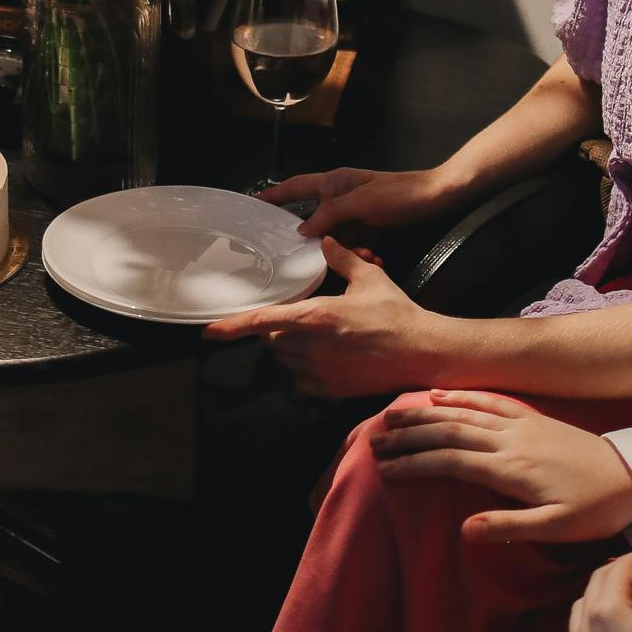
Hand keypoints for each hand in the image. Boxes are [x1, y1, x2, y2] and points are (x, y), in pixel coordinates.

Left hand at [204, 239, 450, 395]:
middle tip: (305, 318)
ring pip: (286, 360)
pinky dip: (306, 370)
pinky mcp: (330, 389)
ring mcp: (320, 371)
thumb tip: (325, 241)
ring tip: (323, 337)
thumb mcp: (369, 277)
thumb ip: (341, 258)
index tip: (209, 332)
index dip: (232, 327)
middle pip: (273, 339)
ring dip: (292, 349)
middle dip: (280, 329)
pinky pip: (301, 380)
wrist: (423, 352)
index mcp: (316, 316)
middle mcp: (312, 346)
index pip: (263, 321)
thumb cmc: (397, 313)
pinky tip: (330, 358)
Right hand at [266, 164, 462, 243]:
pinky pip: (356, 245)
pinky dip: (361, 254)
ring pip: (337, 237)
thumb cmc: (402, 194)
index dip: (274, 195)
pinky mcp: (372, 228)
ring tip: (358, 255)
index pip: (296, 187)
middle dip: (312, 238)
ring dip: (343, 251)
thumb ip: (329, 214)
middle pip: (315, 219)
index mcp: (335, 183)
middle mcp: (342, 197)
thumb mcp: (360, 202)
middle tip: (298, 255)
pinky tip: (373, 259)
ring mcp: (357, 214)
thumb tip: (303, 230)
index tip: (253, 204)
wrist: (440, 199)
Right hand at [372, 390, 631, 544]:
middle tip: (375, 441)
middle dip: (409, 436)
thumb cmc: (596, 509)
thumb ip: (509, 527)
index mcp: (511, 469)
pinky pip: (490, 401)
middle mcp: (511, 440)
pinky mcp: (533, 419)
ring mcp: (521, 425)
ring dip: (426, 413)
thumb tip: (463, 529)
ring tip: (393, 416)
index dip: (414, 463)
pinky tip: (440, 395)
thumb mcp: (557, 529)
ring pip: (463, 413)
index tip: (385, 468)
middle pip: (448, 431)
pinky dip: (462, 396)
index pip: (450, 460)